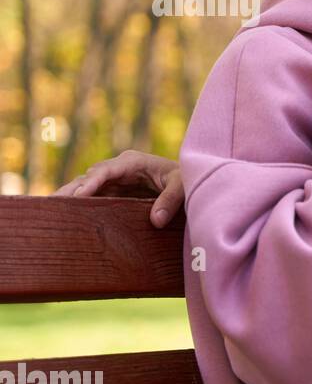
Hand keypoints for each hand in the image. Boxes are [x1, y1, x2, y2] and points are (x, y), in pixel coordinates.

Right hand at [52, 150, 182, 227]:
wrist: (190, 181)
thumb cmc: (188, 179)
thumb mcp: (184, 186)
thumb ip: (171, 200)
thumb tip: (156, 221)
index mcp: (133, 162)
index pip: (105, 171)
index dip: (91, 183)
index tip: (78, 197)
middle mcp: (119, 168)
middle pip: (89, 178)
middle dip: (70, 191)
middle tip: (51, 205)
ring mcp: (114, 180)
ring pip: (86, 188)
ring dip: (70, 198)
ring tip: (50, 212)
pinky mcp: (114, 192)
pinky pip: (93, 198)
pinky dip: (79, 205)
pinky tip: (65, 216)